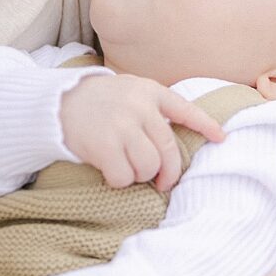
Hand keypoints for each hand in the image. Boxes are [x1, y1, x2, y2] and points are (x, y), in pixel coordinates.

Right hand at [60, 73, 222, 192]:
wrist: (53, 103)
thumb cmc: (96, 103)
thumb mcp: (127, 93)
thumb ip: (150, 110)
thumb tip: (172, 148)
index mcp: (148, 91)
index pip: (185, 109)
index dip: (205, 125)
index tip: (221, 138)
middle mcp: (138, 106)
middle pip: (168, 151)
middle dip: (169, 173)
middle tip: (163, 183)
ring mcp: (121, 125)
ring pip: (149, 166)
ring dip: (140, 176)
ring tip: (127, 169)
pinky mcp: (103, 144)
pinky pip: (124, 176)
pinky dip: (120, 181)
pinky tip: (110, 172)